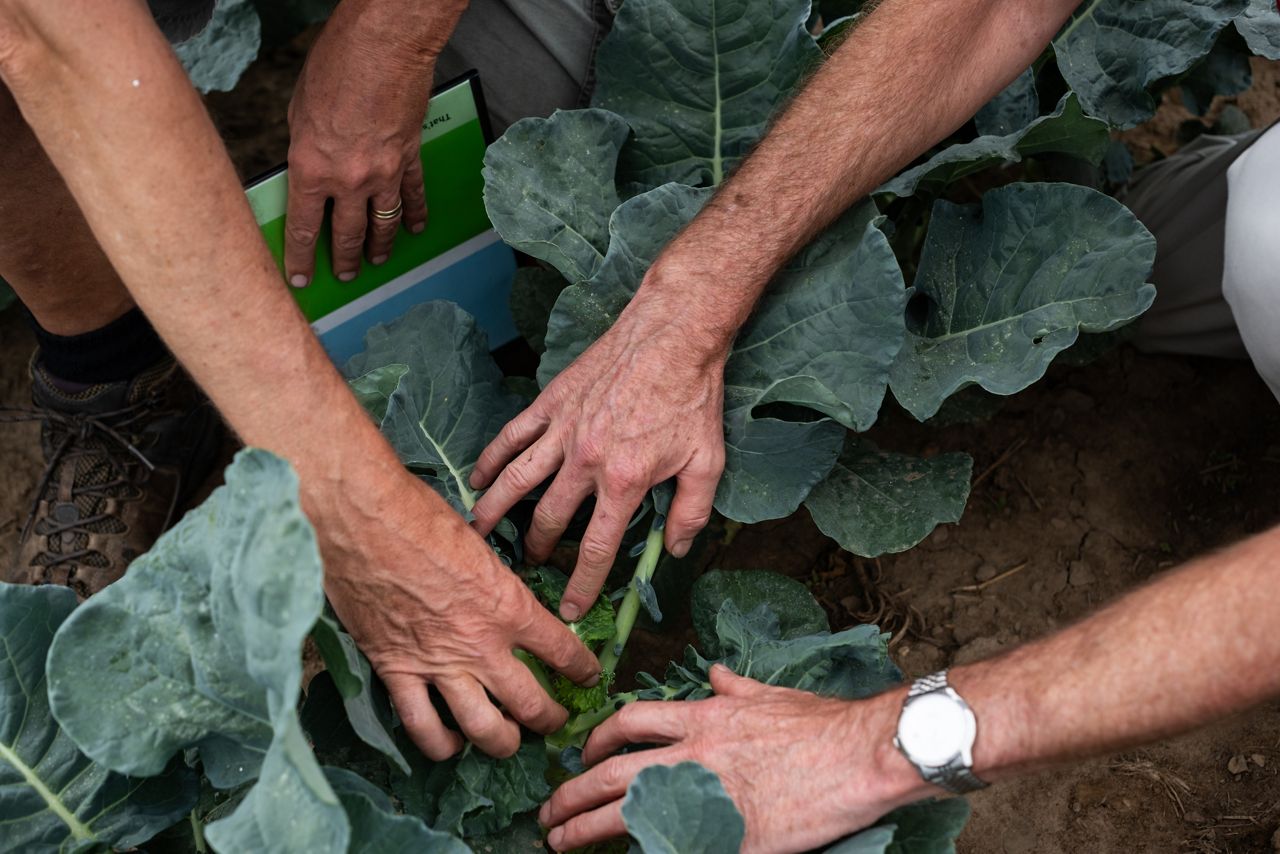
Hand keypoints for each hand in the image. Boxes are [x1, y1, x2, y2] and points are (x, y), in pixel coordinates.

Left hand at [283, 0, 433, 285]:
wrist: (382, 48)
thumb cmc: (335, 68)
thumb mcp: (298, 111)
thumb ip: (303, 148)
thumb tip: (308, 167)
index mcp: (310, 169)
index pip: (302, 226)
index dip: (299, 257)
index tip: (300, 278)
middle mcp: (348, 180)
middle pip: (345, 233)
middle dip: (343, 259)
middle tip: (343, 275)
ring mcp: (383, 174)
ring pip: (382, 224)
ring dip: (379, 247)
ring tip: (377, 261)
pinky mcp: (409, 160)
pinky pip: (413, 197)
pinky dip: (414, 216)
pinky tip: (414, 229)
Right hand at [319, 469, 600, 759]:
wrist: (364, 521)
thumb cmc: (421, 517)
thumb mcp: (480, 545)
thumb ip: (496, 581)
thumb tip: (504, 592)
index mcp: (509, 607)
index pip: (563, 651)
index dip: (584, 670)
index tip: (590, 677)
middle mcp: (481, 645)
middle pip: (532, 706)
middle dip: (551, 720)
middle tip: (555, 722)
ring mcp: (439, 665)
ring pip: (484, 730)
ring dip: (503, 742)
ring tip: (508, 740)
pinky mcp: (397, 672)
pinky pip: (423, 727)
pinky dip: (440, 744)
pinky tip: (450, 742)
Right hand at [469, 293, 726, 620]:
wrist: (672, 335)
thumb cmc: (692, 397)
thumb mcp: (707, 462)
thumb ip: (690, 513)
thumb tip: (674, 552)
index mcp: (624, 481)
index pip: (597, 547)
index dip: (583, 583)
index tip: (569, 609)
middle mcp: (585, 461)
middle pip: (548, 519)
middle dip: (537, 550)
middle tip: (529, 568)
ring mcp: (563, 430)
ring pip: (517, 479)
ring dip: (494, 511)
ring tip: (479, 535)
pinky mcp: (551, 403)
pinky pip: (512, 436)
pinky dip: (491, 459)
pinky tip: (477, 478)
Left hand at [540, 666, 923, 852]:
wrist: (862, 754)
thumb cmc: (821, 723)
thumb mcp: (770, 694)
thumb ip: (736, 688)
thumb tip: (716, 674)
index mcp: (703, 720)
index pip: (630, 724)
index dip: (598, 739)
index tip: (584, 754)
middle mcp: (694, 756)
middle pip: (612, 773)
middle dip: (571, 793)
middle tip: (548, 811)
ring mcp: (708, 798)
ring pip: (628, 813)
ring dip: (586, 829)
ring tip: (561, 841)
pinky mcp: (733, 838)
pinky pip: (676, 850)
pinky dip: (648, 853)